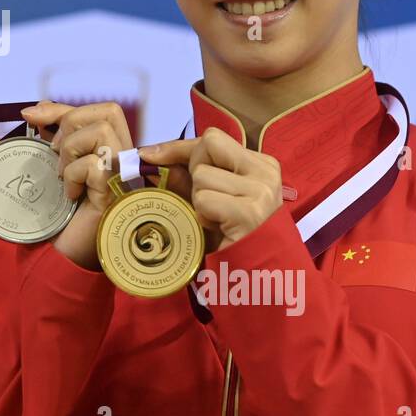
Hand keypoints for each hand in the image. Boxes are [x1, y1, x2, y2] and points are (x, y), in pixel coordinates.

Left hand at [19, 100, 133, 270]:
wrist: (62, 256)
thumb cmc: (60, 214)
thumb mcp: (53, 167)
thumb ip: (53, 138)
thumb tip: (35, 109)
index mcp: (112, 151)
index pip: (99, 110)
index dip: (63, 108)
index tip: (29, 115)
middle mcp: (124, 161)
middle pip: (109, 112)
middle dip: (70, 123)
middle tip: (54, 153)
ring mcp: (123, 177)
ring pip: (103, 132)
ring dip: (71, 150)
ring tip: (64, 176)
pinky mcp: (115, 195)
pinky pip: (95, 165)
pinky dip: (74, 176)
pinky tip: (70, 195)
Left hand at [138, 127, 282, 251]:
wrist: (256, 276)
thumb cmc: (230, 236)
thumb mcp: (211, 198)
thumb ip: (186, 174)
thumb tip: (149, 154)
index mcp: (261, 164)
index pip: (212, 139)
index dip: (180, 148)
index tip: (151, 155)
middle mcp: (265, 172)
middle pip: (206, 147)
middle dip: (194, 172)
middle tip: (208, 203)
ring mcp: (261, 191)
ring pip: (201, 175)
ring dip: (198, 200)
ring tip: (216, 219)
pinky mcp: (250, 211)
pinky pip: (204, 199)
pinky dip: (202, 216)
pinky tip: (219, 229)